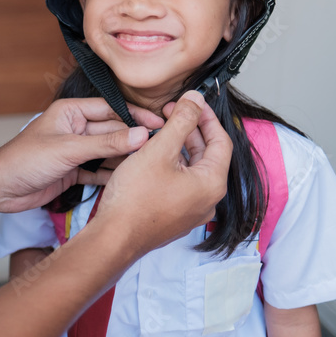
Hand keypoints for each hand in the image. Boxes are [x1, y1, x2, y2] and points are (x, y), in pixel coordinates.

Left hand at [0, 98, 163, 213]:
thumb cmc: (25, 160)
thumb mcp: (69, 149)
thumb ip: (105, 143)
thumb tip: (140, 135)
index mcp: (71, 112)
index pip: (111, 109)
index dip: (135, 116)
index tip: (159, 123)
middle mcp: (74, 128)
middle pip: (112, 131)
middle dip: (134, 139)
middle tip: (162, 147)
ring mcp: (74, 150)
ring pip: (107, 152)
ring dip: (125, 158)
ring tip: (151, 163)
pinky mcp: (73, 171)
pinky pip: (98, 170)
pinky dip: (112, 174)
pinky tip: (130, 178)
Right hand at [94, 90, 231, 259]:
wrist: (114, 237)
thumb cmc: (135, 198)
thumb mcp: (159, 150)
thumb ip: (181, 121)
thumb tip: (196, 100)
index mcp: (212, 184)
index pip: (221, 141)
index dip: (206, 118)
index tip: (191, 102)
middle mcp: (208, 200)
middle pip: (207, 155)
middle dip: (190, 130)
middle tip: (171, 112)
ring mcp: (192, 211)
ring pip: (193, 170)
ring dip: (180, 147)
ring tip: (160, 131)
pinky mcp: (176, 217)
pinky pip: (182, 185)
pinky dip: (173, 165)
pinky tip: (154, 156)